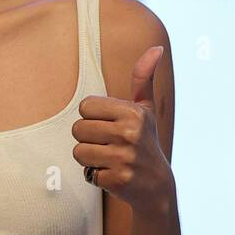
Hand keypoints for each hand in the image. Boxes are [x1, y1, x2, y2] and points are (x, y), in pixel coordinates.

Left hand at [71, 45, 173, 214]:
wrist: (157, 185)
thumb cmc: (145, 141)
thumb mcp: (145, 109)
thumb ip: (143, 79)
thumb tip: (156, 49)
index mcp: (133, 112)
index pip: (85, 107)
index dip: (92, 118)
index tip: (109, 126)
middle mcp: (129, 133)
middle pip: (78, 129)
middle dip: (89, 139)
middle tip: (109, 146)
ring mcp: (124, 158)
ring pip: (78, 151)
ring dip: (89, 159)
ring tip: (109, 159)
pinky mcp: (117, 180)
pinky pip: (87, 173)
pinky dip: (95, 176)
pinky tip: (113, 175)